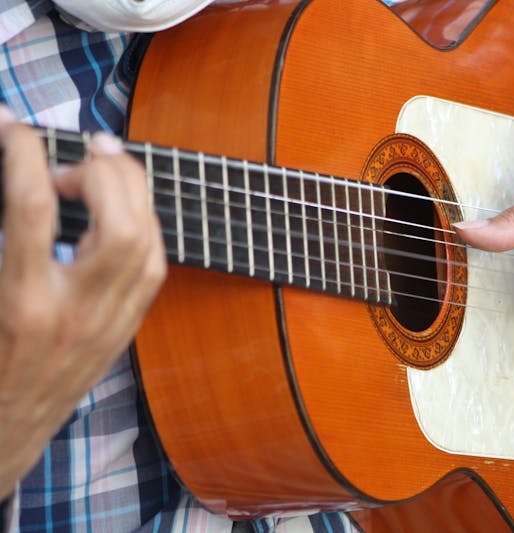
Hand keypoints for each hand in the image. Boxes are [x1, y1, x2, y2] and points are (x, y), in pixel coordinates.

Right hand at [0, 107, 165, 497]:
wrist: (5, 428)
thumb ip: (3, 233)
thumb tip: (14, 177)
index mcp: (21, 302)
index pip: (32, 208)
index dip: (24, 152)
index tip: (11, 125)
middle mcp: (75, 312)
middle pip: (118, 225)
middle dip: (102, 173)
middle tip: (75, 155)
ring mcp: (109, 322)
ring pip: (148, 243)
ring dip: (132, 193)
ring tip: (101, 169)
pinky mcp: (126, 328)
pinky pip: (154, 265)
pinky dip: (143, 224)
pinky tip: (121, 209)